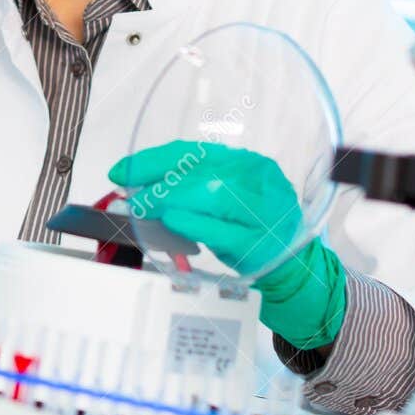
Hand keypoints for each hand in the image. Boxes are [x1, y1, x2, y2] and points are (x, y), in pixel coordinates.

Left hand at [109, 140, 346, 350]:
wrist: (291, 261)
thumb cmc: (250, 227)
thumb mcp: (224, 199)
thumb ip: (190, 188)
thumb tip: (141, 186)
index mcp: (247, 164)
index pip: (193, 152)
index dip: (152, 159)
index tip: (122, 170)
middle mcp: (257, 181)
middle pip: (202, 171)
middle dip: (158, 180)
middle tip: (131, 193)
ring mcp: (261, 211)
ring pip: (212, 194)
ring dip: (171, 199)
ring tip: (144, 206)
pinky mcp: (257, 242)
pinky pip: (220, 229)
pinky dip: (191, 223)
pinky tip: (170, 221)